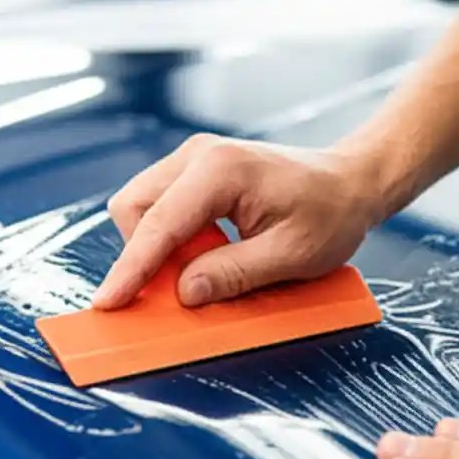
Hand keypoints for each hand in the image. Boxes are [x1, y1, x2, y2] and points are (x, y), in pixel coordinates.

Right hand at [92, 134, 398, 308]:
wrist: (351, 181)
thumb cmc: (330, 214)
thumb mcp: (291, 256)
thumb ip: (233, 274)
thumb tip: (183, 293)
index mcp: (220, 171)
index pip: (158, 225)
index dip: (131, 269)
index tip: (108, 303)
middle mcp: (197, 155)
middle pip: (134, 207)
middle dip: (142, 254)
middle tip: (178, 288)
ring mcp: (193, 158)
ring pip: (141, 206)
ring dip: (156, 246)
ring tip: (201, 267)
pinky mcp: (194, 170)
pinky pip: (159, 205)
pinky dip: (169, 236)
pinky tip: (205, 252)